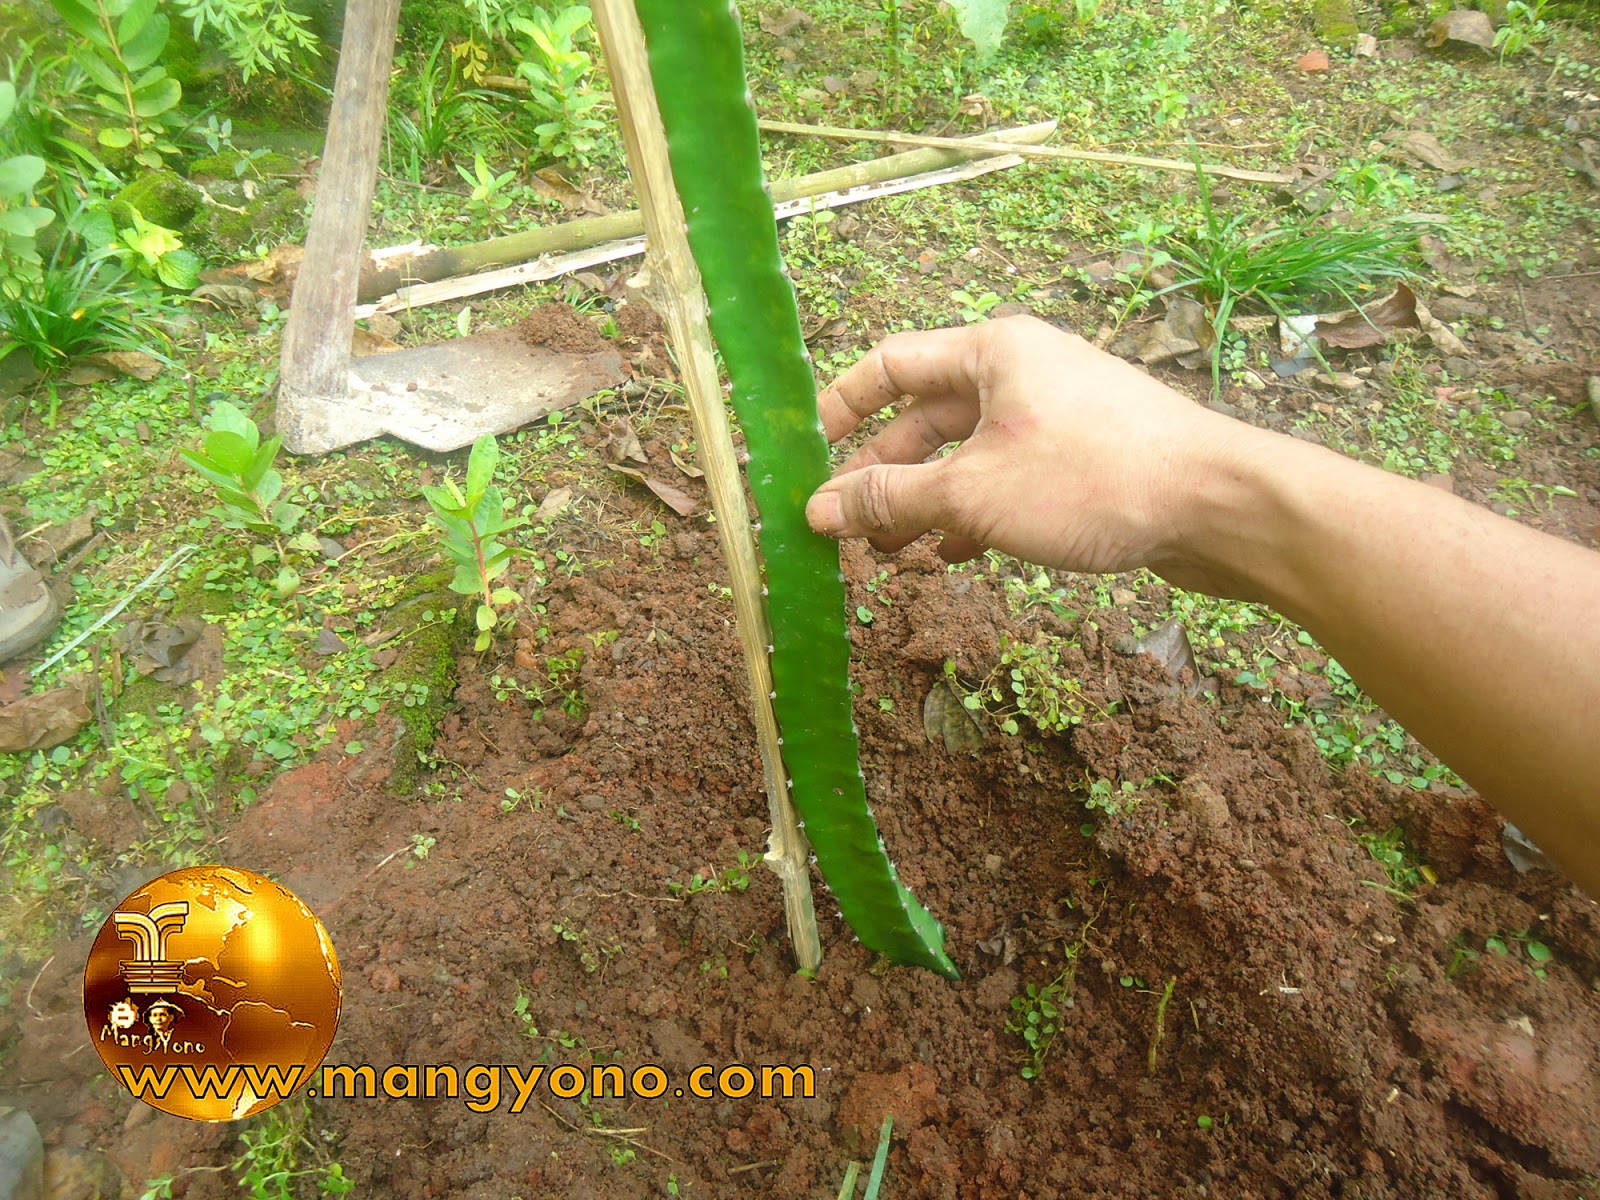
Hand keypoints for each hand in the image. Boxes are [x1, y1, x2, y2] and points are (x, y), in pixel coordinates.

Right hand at [804, 315, 1261, 591]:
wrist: (1218, 505)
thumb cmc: (1094, 479)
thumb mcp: (974, 492)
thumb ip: (892, 499)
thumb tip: (820, 510)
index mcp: (991, 352)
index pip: (889, 364)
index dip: (840, 407)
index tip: (806, 453)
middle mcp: (1022, 372)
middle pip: (925, 416)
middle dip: (882, 473)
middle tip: (846, 527)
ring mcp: (1056, 414)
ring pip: (966, 455)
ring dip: (925, 502)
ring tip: (892, 556)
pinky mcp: (1084, 458)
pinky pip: (1007, 478)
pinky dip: (973, 512)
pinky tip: (955, 556)